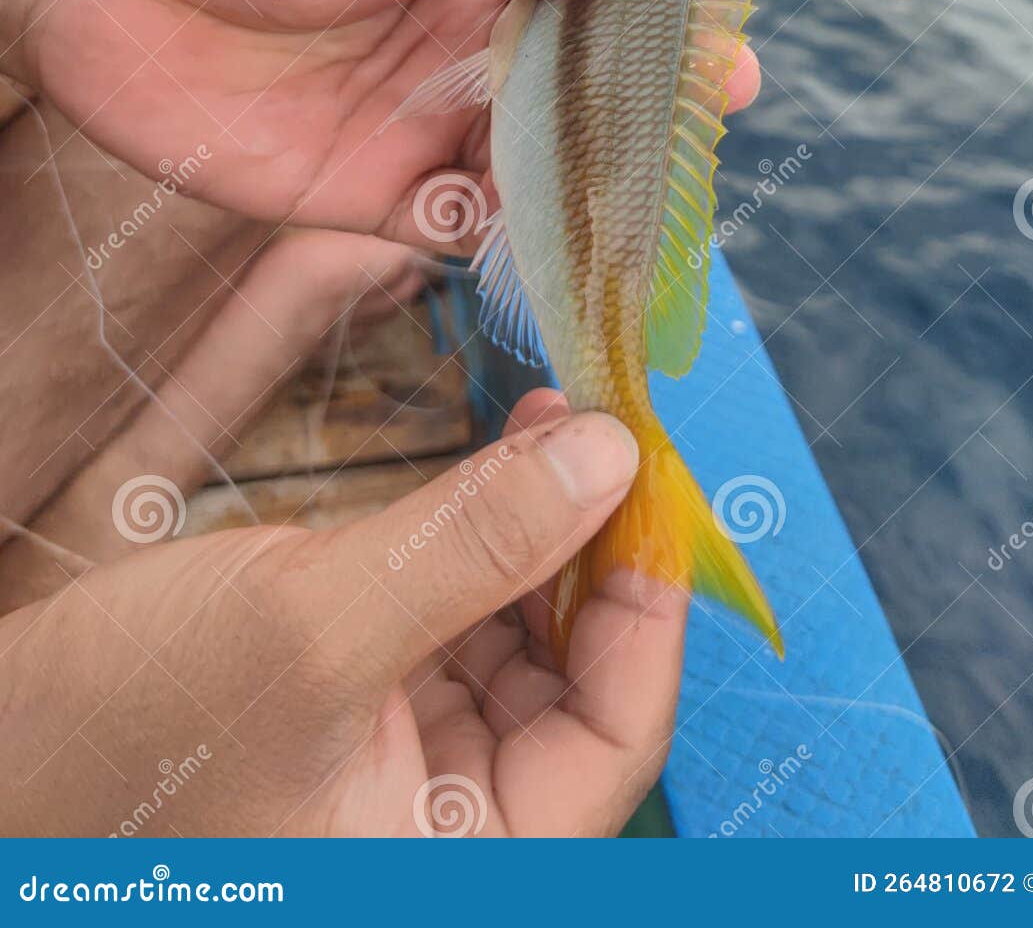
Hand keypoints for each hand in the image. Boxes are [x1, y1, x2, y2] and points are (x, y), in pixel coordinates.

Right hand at [0, 391, 685, 836]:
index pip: (616, 739)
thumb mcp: (312, 629)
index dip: (647, 602)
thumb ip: (473, 546)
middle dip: (589, 551)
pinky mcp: (360, 718)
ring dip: (538, 535)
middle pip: (576, 686)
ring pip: (518, 648)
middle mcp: (445, 832)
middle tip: (596, 432)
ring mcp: (402, 776)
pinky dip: (477, 546)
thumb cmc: (122, 745)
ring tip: (546, 427)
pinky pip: (453, 630)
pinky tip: (490, 471)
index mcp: (458, 865)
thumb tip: (609, 460)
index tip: (651, 480)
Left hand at [1, 0, 757, 251]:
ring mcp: (411, 124)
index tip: (728, 58)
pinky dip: (497, 244)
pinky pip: (447, 230)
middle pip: (573, 98)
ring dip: (582, 195)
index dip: (660, 29)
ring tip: (643, 223)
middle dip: (641, 124)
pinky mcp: (357, 193)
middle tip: (705, 149)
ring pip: (524, 172)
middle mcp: (453, 50)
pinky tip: (538, 254)